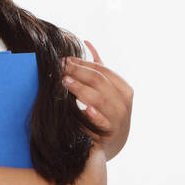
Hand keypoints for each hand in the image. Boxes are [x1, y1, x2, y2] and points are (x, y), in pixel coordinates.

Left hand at [61, 40, 132, 160]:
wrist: (113, 142)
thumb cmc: (107, 111)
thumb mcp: (107, 89)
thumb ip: (98, 67)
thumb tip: (87, 42)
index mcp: (123, 88)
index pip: (102, 70)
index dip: (83, 63)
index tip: (65, 59)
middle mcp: (124, 102)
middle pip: (100, 82)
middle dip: (78, 72)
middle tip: (60, 67)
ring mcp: (118, 119)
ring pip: (100, 99)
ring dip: (81, 90)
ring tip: (65, 82)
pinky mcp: (109, 135)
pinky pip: (102, 123)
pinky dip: (94, 115)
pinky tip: (83, 109)